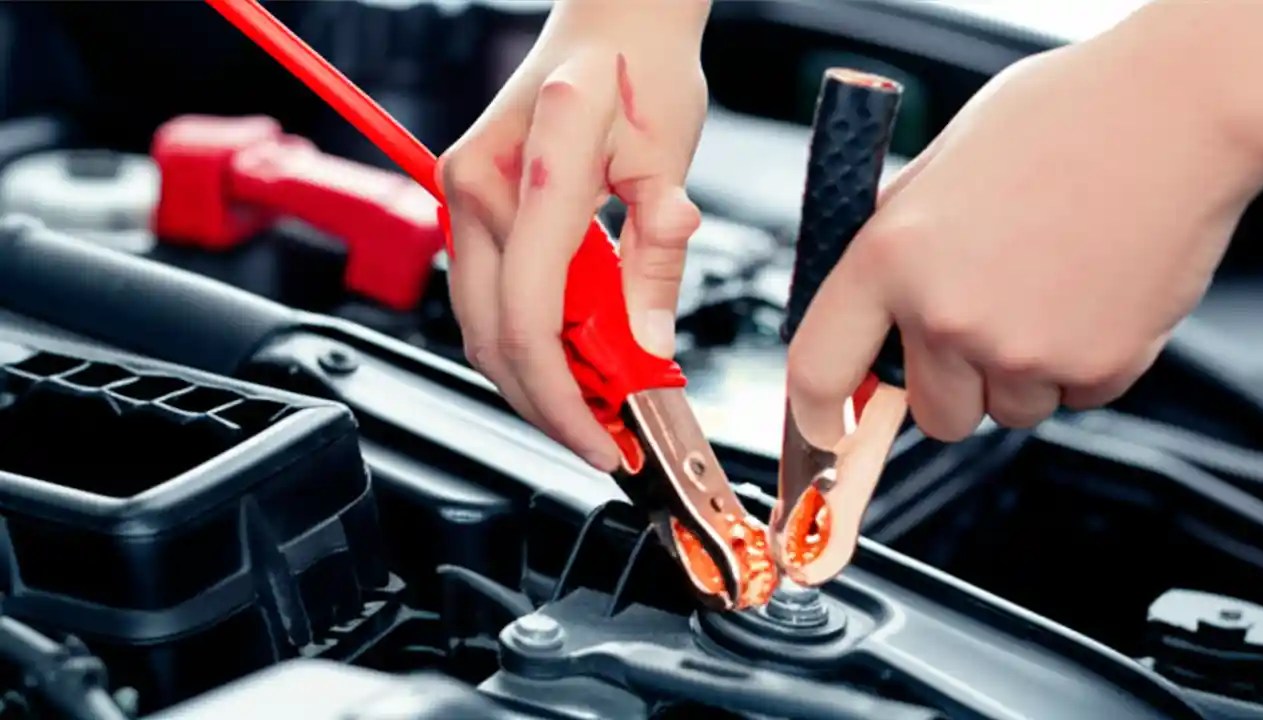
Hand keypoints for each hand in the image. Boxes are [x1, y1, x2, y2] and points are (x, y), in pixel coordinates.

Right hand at [439, 0, 709, 470]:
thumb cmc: (640, 64)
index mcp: (531, 173)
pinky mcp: (474, 207)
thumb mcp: (667, 162)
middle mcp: (476, 188)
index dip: (563, 399)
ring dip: (534, 376)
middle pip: (490, 336)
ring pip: (480, 325)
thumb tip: (645, 346)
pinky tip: (574, 356)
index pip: (528, 319)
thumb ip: (655, 259)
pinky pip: (489, 295)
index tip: (602, 441)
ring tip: (597, 404)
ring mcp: (465, 198)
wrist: (613, 18)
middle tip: (604, 438)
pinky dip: (527, 338)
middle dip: (546, 402)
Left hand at [787, 25, 1262, 444]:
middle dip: (954, 384)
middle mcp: (946, 315)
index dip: (814, 415)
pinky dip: (1080, 362)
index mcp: (889, 258)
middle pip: (932, 416)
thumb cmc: (1061, 119)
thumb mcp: (939, 168)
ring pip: (1005, 411)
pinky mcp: (1095, 367)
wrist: (1178, 112)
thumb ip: (895, 245)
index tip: (824, 430)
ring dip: (1020, 373)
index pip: (818, 370)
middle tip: (987, 317)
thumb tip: (871, 304)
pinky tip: (1092, 292)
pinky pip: (1072, 397)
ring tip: (1051, 286)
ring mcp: (1021, 350)